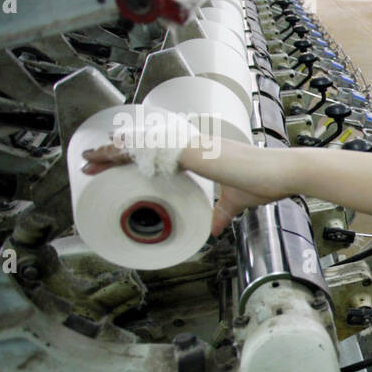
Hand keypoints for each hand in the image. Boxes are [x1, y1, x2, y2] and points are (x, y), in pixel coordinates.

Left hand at [81, 141, 274, 236]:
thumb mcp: (236, 200)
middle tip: (91, 160)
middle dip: (115, 151)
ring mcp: (191, 145)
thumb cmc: (265, 182)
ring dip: (113, 151)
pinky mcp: (193, 153)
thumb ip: (221, 212)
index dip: (136, 154)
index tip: (116, 160)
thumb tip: (214, 228)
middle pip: (144, 143)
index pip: (159, 150)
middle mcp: (192, 143)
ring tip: (90, 159)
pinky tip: (110, 155)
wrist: (281, 172)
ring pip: (141, 143)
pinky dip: (128, 151)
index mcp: (202, 152)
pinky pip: (151, 149)